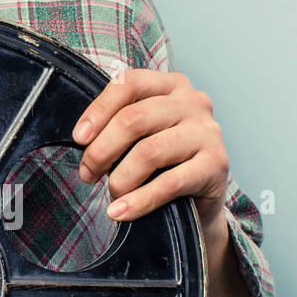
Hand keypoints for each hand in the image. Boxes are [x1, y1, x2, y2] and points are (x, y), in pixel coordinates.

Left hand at [71, 68, 229, 232]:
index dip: (98, 111)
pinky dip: (140, 201)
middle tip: (88, 174)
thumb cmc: (164, 163)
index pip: (128, 84)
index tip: (79, 139)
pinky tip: (121, 211)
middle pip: (133, 119)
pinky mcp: (216, 165)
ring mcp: (208, 132)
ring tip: (111, 195)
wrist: (200, 200)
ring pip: (149, 152)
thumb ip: (119, 126)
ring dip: (120, 179)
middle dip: (101, 151)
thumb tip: (83, 139)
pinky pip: (170, 183)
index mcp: (172, 86)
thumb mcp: (142, 135)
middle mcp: (194, 102)